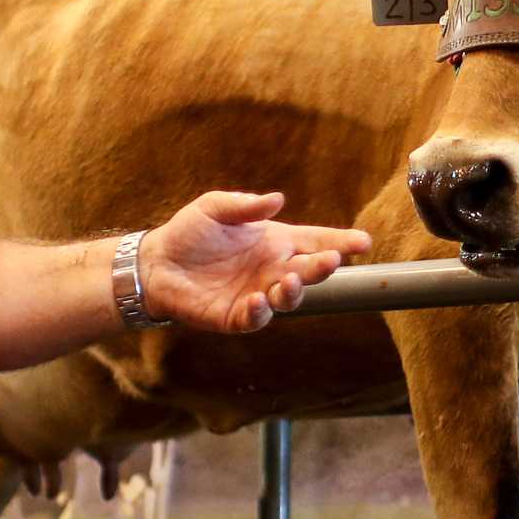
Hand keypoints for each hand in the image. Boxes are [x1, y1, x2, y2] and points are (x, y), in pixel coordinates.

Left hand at [139, 191, 370, 332]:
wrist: (155, 263)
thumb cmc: (189, 232)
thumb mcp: (214, 207)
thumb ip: (244, 206)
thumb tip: (277, 199)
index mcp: (274, 241)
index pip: (315, 240)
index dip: (340, 241)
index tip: (363, 242)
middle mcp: (271, 269)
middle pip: (307, 271)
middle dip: (323, 267)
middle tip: (332, 260)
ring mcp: (257, 294)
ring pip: (288, 298)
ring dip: (294, 291)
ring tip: (289, 281)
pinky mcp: (235, 316)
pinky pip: (255, 318)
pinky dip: (260, 312)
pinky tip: (257, 299)